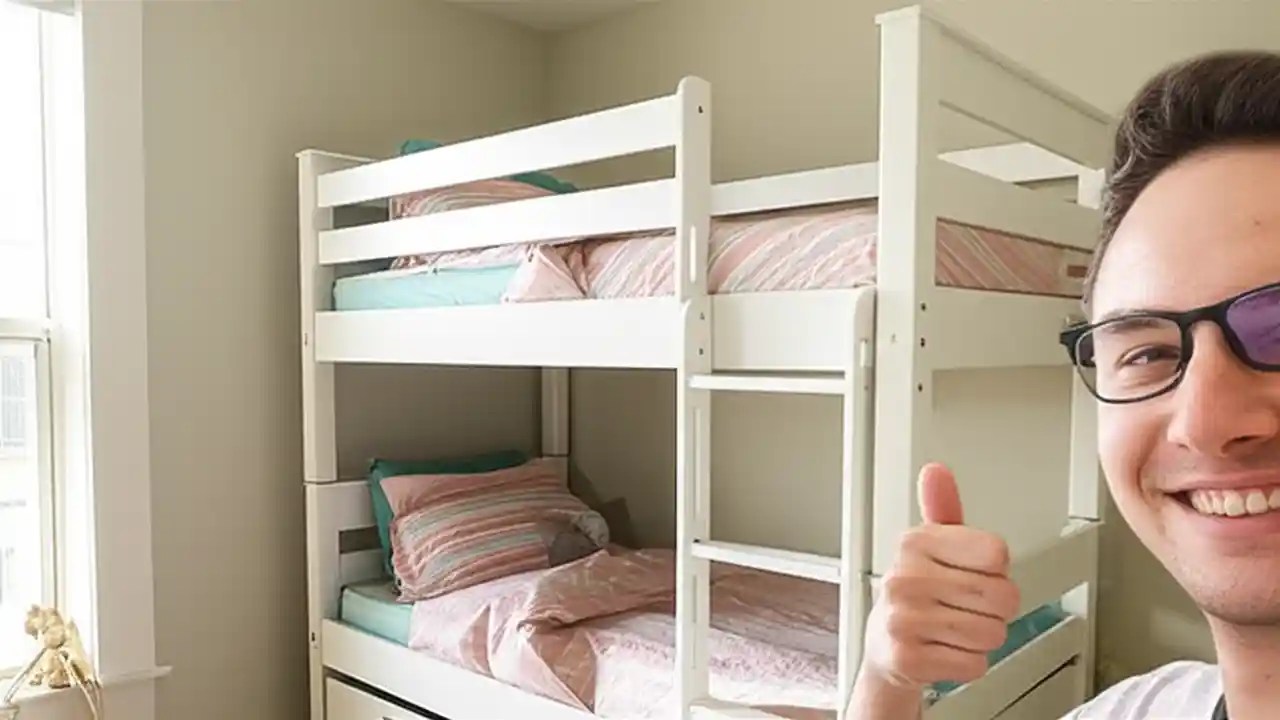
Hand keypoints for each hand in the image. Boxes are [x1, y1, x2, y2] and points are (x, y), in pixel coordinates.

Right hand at [859, 463, 1020, 691]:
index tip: (972, 572)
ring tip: (955, 630)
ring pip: (992, 633)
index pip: (997, 554)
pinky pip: (974, 664)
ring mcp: (903, 619)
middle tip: (967, 607)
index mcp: (915, 543)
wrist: (884, 647)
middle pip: (1002, 596)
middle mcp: (904, 578)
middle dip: (995, 609)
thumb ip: (943, 508)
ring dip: (983, 638)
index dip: (996, 570)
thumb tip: (935, 471)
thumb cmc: (918, 594)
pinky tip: (945, 650)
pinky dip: (968, 663)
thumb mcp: (932, 547)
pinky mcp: (907, 658)